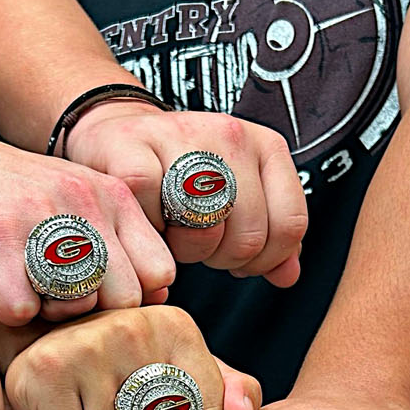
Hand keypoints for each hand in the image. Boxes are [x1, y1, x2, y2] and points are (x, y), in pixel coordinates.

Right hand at [0, 134, 175, 325]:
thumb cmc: (16, 193)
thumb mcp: (80, 203)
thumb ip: (122, 242)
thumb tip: (163, 293)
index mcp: (114, 197)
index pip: (160, 270)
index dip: (134, 295)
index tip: (101, 293)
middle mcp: (87, 205)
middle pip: (124, 297)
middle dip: (95, 313)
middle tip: (61, 300)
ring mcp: (43, 222)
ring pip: (78, 306)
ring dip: (52, 314)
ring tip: (32, 292)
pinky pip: (23, 309)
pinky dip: (9, 312)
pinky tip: (0, 293)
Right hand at [6, 305, 259, 409]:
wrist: (42, 348)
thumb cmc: (124, 366)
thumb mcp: (185, 370)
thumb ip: (232, 392)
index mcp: (175, 324)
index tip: (162, 406)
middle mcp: (133, 326)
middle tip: (120, 409)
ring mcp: (87, 347)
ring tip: (91, 408)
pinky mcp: (47, 372)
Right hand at [65, 102, 306, 285]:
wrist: (119, 136)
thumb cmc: (182, 179)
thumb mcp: (236, 200)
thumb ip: (268, 237)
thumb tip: (287, 276)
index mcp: (265, 145)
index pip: (289, 225)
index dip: (264, 261)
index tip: (237, 263)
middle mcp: (229, 133)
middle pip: (248, 234)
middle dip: (221, 259)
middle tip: (198, 248)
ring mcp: (180, 135)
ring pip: (203, 226)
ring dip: (185, 250)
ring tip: (172, 237)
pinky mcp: (132, 146)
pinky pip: (151, 213)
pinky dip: (146, 231)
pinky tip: (144, 222)